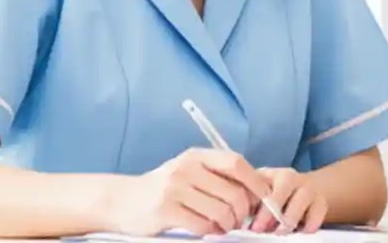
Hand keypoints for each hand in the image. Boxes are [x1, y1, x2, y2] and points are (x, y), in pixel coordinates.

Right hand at [107, 148, 269, 235]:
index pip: (236, 164)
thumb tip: (256, 191)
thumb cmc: (164, 188)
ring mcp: (175, 188)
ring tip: (224, 227)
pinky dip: (211, 232)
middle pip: (232, 192)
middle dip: (243, 212)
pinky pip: (202, 225)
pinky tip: (208, 231)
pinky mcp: (165, 210)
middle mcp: (187, 168)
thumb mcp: (189, 172)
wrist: (122, 200)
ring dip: (228, 225)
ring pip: (220, 211)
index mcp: (197, 156)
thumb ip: (216, 176)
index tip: (265, 198)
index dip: (256, 182)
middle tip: (240, 222)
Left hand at [250, 167, 327, 232]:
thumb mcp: (258, 196)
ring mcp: (308, 188)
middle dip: (272, 210)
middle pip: (284, 186)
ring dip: (290, 217)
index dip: (257, 205)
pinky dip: (312, 222)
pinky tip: (303, 230)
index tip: (252, 225)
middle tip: (262, 229)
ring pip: (303, 197)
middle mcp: (290, 177)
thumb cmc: (272, 198)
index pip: (263, 184)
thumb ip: (249, 203)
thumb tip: (238, 218)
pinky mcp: (321, 201)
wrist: (302, 192)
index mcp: (270, 175)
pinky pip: (319, 210)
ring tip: (280, 232)